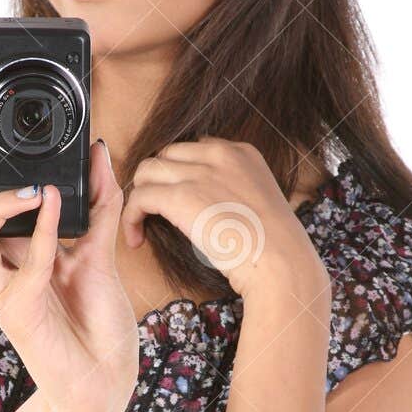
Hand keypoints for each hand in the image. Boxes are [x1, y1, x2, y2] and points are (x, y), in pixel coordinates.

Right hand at [0, 131, 138, 411]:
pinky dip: (45, 232)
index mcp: (8, 250)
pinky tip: (58, 206)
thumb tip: (98, 151)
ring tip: (27, 188)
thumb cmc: (96, 321)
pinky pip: (26, 265)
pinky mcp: (20, 311)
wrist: (106, 379)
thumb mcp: (102, 250)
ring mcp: (4, 289)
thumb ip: (99, 201)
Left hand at [119, 138, 327, 297]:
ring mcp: (198, 173)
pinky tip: (136, 238)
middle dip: (155, 182)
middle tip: (154, 211)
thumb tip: (204, 207)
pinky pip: (139, 198)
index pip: (194, 149)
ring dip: (139, 197)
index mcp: (242, 153)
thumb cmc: (273, 247)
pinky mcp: (180, 196)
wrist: (279, 261)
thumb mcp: (258, 204)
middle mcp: (219, 155)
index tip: (175, 198)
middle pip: (166, 155)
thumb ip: (232, 192)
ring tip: (142, 224)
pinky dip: (131, 218)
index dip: (178, 173)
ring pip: (146, 171)